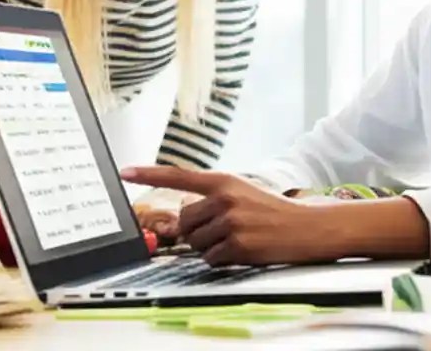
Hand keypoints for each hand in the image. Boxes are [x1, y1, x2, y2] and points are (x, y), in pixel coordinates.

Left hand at [120, 166, 323, 265]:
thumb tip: (181, 220)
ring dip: (210, 247)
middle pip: (184, 221)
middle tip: (223, 230)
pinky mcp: (237, 244)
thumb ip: (212, 200)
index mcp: (224, 181)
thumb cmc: (272, 211)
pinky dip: (221, 260)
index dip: (148, 174)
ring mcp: (231, 221)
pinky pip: (210, 259)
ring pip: (196, 242)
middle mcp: (224, 198)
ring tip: (237, 238)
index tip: (123, 171)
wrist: (307, 227)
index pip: (179, 176)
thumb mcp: (242, 194)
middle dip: (197, 230)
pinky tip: (242, 250)